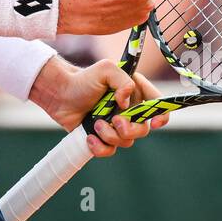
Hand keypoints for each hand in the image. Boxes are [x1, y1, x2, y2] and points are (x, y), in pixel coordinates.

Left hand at [29, 56, 169, 155]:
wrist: (60, 94)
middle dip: (130, 129)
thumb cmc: (83, 79)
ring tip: (94, 123)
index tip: (154, 122)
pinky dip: (100, 147)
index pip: (158, 104)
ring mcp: (116, 125)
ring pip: (126, 141)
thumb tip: (127, 103)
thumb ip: (123, 81)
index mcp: (135, 92)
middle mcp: (129, 110)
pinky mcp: (103, 137)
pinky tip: (90, 138)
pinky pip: (110, 151)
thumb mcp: (105, 70)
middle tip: (115, 121)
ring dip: (110, 135)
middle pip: (144, 129)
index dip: (162, 115)